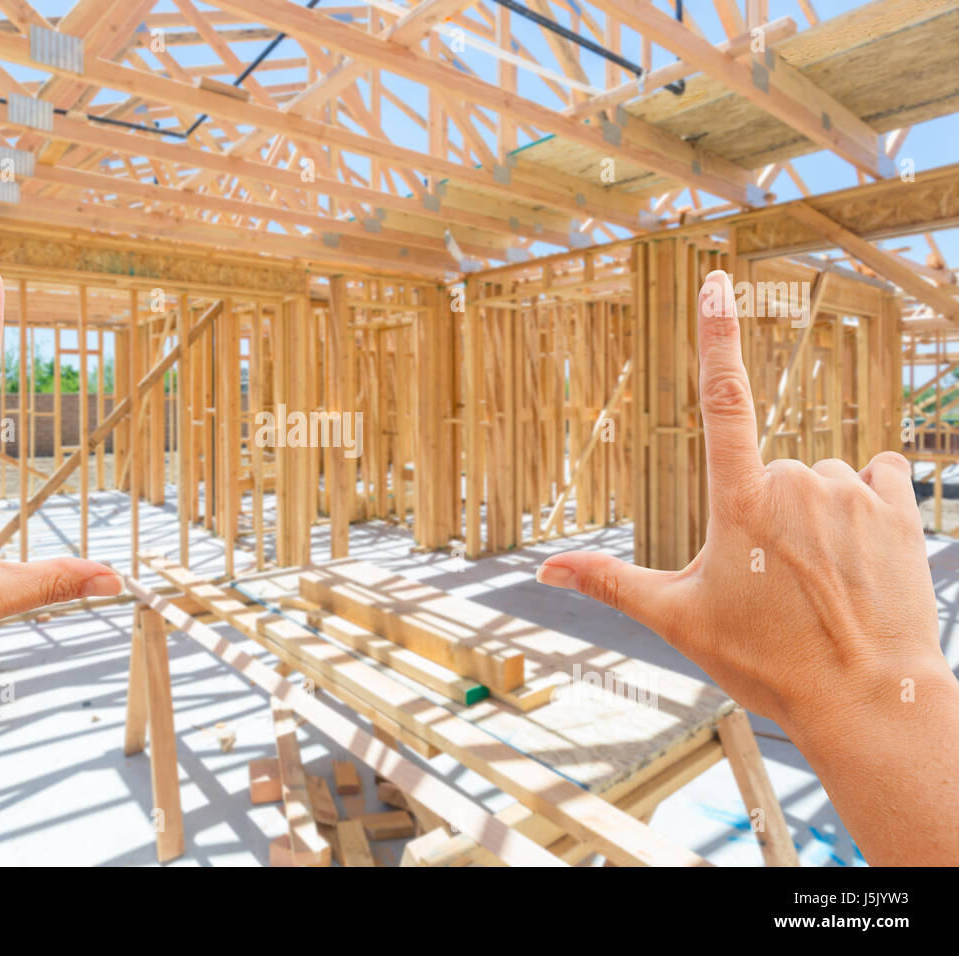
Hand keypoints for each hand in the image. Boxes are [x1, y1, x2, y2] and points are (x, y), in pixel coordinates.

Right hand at [536, 270, 958, 864]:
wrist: (870, 700)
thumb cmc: (767, 662)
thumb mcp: (678, 619)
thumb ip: (611, 582)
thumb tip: (543, 570)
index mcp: (740, 501)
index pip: (722, 400)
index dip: (717, 337)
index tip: (717, 282)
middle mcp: (798, 481)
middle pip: (769, 471)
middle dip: (766, 513)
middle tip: (773, 584)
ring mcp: (852, 492)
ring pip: (820, 479)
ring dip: (815, 514)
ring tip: (819, 583)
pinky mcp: (899, 507)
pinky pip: (876, 476)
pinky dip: (865, 503)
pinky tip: (860, 554)